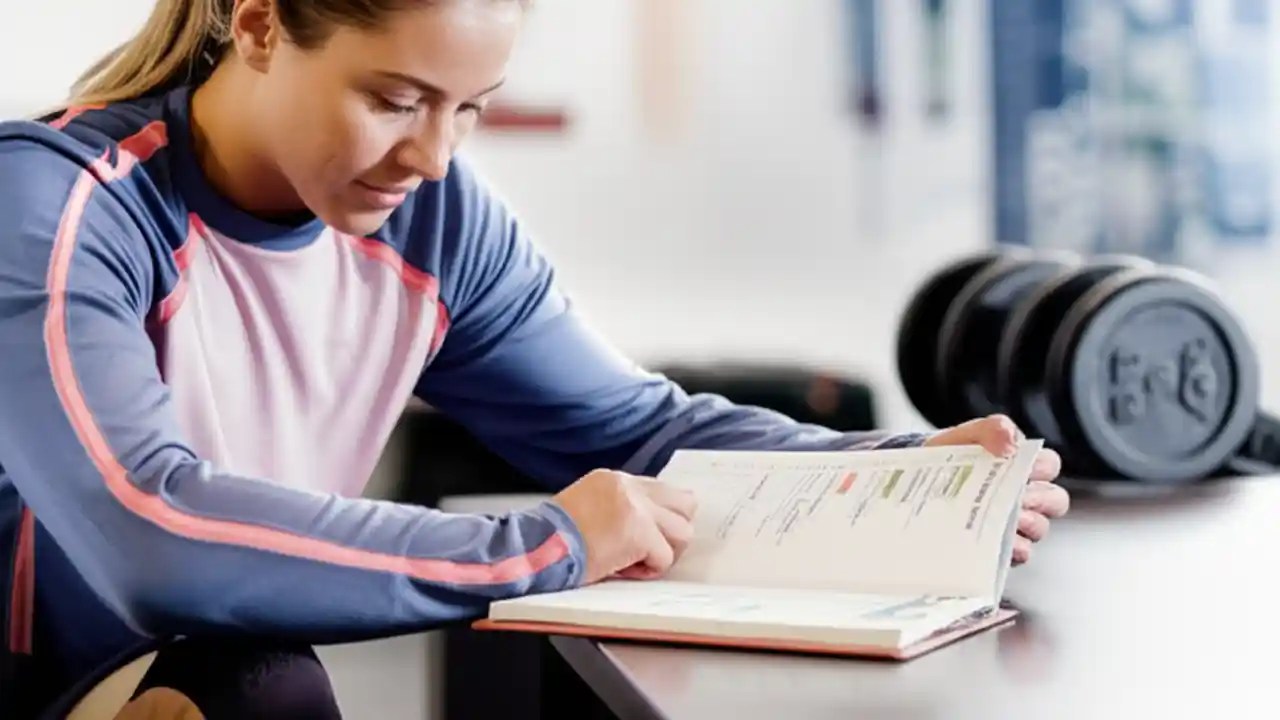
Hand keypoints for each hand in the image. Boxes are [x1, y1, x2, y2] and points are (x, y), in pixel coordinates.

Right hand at [551, 469, 696, 583]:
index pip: (662, 490)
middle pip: (685, 504)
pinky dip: (649, 570)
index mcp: (615, 480)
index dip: (663, 517)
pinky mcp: (639, 532)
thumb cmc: (551, 537)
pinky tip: (624, 571)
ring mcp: (637, 508)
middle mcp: (629, 488)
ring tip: (635, 562)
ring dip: (663, 552)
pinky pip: (665, 557)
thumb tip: (648, 527)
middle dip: (674, 532)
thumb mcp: (586, 506)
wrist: (534, 547)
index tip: (655, 535)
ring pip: (683, 531)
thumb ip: (617, 507)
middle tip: (653, 551)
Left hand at [924, 414, 1069, 564]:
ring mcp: (1015, 523)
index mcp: (1022, 465)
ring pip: (1040, 528)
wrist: (916, 480)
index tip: (1021, 468)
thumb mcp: (969, 434)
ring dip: (1028, 523)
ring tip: (1008, 518)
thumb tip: (1012, 445)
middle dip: (1042, 499)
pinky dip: (1013, 547)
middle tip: (1019, 497)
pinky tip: (997, 540)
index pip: (1050, 465)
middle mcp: (1026, 496)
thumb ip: (994, 429)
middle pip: (1055, 500)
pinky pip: (1021, 551)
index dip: (1041, 467)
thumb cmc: (949, 455)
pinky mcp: (1000, 545)